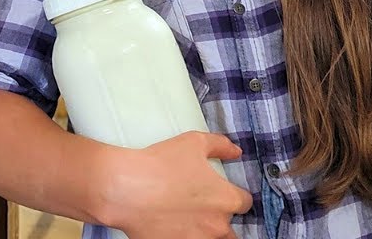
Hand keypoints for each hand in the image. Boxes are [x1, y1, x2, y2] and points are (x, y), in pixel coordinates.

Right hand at [98, 131, 251, 238]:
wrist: (125, 189)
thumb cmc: (160, 164)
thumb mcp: (194, 142)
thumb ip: (220, 146)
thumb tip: (236, 152)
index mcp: (226, 199)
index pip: (246, 203)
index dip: (236, 195)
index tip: (223, 191)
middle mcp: (216, 225)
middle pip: (231, 230)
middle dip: (220, 218)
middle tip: (203, 207)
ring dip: (205, 231)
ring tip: (189, 219)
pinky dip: (184, 236)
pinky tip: (173, 225)